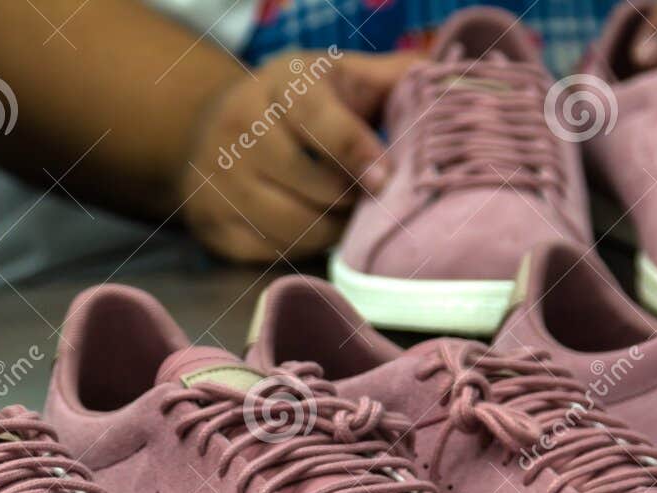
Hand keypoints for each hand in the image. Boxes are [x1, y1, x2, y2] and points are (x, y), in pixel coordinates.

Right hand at [178, 50, 419, 262]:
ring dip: (331, 230)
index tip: (385, 180)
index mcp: (281, 82)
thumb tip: (444, 85)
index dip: (356, 153)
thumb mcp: (341, 77)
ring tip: (346, 217)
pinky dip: (302, 249)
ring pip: (292, 225)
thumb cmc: (301, 104)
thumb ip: (392, 80)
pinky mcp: (211, 221)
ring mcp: (219, 177)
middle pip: (311, 184)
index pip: (319, 120)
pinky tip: (312, 230)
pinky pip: (270, 252)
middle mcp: (240, 126)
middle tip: (369, 200)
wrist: (213, 129)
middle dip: (351, 200)